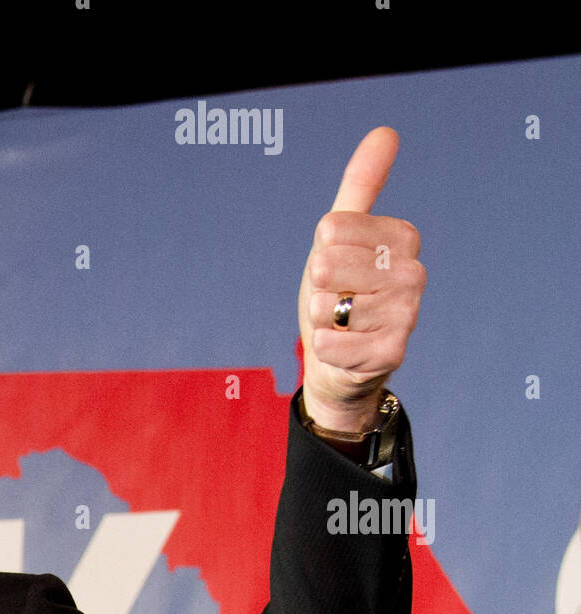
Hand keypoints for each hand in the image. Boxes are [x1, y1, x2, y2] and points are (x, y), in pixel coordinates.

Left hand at [298, 127, 426, 432]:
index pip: (331, 228)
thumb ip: (360, 186)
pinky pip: (331, 343)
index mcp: (403, 237)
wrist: (338, 361)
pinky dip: (325, 348)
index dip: (320, 251)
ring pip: (327, 305)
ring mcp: (407, 314)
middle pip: (327, 264)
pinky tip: (343, 349)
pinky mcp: (393, 352)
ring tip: (342, 325)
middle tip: (337, 299)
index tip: (337, 268)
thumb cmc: (338, 292)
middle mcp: (414, 272)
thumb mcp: (340, 237)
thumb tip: (386, 133)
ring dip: (321, 319)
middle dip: (318, 288)